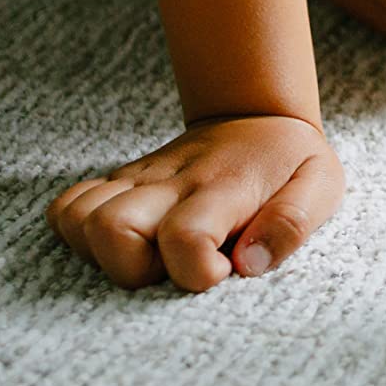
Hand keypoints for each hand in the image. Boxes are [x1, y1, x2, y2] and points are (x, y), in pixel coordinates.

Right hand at [46, 113, 343, 290]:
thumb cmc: (290, 162)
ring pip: (78, 218)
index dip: (195, 271)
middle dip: (134, 270)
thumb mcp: (320, 185)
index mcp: (223, 186)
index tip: (220, 272)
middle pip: (111, 229)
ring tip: (150, 252)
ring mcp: (138, 179)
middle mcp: (171, 180)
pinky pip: (65, 208)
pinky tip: (127, 238)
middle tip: (173, 265)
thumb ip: (292, 223)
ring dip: (103, 253)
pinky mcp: (118, 181)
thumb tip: (248, 265)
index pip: (184, 235)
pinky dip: (79, 233)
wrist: (257, 113)